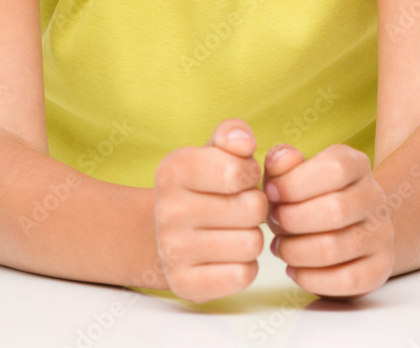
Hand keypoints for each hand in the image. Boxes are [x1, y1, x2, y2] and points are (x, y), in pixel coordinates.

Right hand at [153, 119, 267, 302]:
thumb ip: (233, 135)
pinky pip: (243, 275)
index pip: (239, 171)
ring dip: (251, 236)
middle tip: (239, 206)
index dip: (251, 174)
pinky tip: (227, 255)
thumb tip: (244, 141)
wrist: (164, 232)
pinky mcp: (184, 284)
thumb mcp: (212, 151)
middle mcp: (167, 210)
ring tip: (233, 229)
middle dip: (255, 206)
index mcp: (173, 169)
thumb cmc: (202, 185)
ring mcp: (173, 251)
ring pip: (252, 244)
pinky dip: (244, 266)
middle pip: (252, 209)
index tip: (239, 178)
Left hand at [262, 142, 393, 297]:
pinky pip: (347, 280)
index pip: (335, 168)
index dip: (296, 182)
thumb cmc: (307, 198)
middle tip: (274, 221)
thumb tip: (279, 162)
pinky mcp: (380, 267)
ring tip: (279, 247)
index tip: (271, 193)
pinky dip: (311, 279)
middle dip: (292, 220)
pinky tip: (294, 269)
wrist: (341, 227)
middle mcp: (375, 196)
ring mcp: (381, 233)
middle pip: (335, 210)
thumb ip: (281, 162)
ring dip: (296, 251)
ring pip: (336, 247)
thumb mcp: (291, 173)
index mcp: (356, 164)